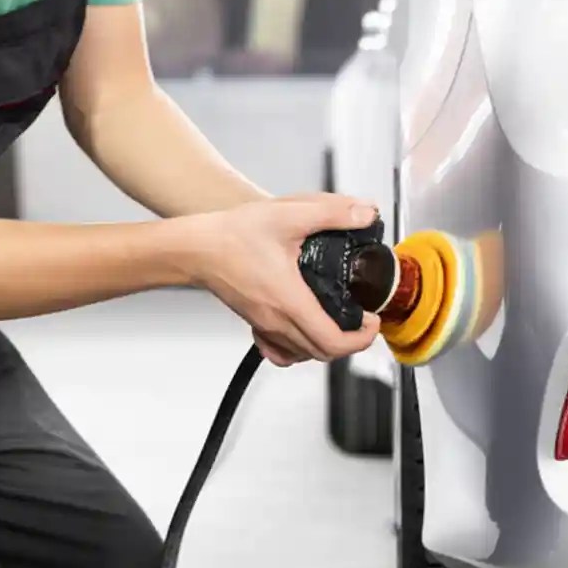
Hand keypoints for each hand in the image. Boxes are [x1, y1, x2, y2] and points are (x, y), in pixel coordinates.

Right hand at [188, 193, 382, 366]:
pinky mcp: (255, 323)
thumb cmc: (233, 234)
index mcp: (290, 301)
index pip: (333, 342)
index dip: (361, 338)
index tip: (372, 320)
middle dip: (352, 342)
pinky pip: (281, 352)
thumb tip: (366, 213)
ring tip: (342, 323)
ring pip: (304, 354)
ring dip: (328, 345)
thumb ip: (332, 213)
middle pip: (323, 353)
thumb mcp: (288, 215)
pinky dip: (299, 349)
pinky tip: (306, 330)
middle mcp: (277, 320)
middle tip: (364, 320)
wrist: (194, 247)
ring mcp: (265, 326)